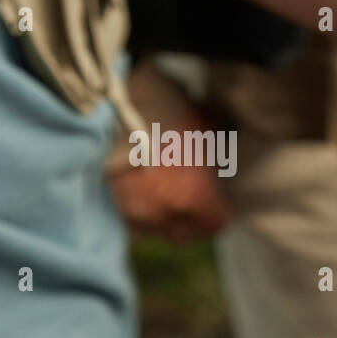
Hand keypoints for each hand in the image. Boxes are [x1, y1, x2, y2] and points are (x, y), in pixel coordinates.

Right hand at [107, 61, 230, 243]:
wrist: (113, 103)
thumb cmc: (166, 112)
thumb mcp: (207, 124)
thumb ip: (222, 142)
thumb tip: (228, 140)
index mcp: (194, 198)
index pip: (216, 223)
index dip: (220, 212)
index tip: (220, 202)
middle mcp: (164, 213)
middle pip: (184, 235)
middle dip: (191, 224)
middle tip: (193, 206)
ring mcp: (132, 211)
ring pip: (154, 230)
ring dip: (162, 220)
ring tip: (164, 200)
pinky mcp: (108, 202)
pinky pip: (129, 219)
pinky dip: (138, 212)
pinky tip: (141, 194)